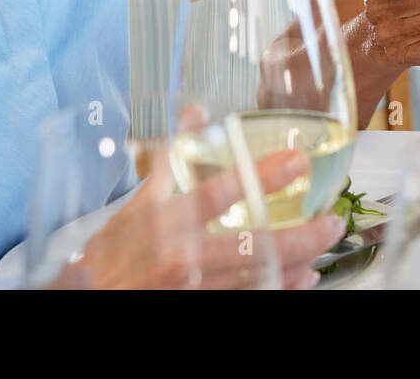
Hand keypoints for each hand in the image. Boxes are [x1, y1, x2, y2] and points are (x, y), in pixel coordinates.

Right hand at [56, 148, 343, 288]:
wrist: (88, 300)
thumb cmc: (109, 254)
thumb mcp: (133, 204)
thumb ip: (170, 160)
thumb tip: (195, 111)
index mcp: (166, 222)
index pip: (220, 193)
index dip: (262, 176)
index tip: (298, 160)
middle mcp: (184, 258)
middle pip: (253, 247)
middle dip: (301, 236)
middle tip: (332, 221)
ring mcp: (194, 290)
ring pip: (258, 279)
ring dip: (296, 264)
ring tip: (324, 248)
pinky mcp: (200, 308)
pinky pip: (248, 300)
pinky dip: (279, 289)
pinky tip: (301, 278)